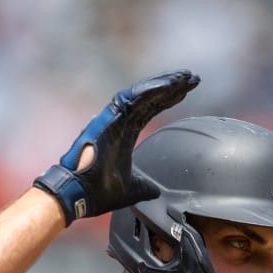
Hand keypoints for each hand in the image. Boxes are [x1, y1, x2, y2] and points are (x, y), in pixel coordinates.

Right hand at [33, 69, 199, 224]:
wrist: (79, 195)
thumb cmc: (99, 191)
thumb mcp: (133, 190)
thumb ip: (145, 187)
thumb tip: (156, 193)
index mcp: (125, 133)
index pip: (151, 110)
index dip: (169, 99)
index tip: (188, 91)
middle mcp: (119, 122)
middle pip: (150, 98)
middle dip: (172, 87)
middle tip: (193, 77)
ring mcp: (113, 118)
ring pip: (143, 93)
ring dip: (165, 83)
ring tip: (185, 76)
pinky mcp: (109, 117)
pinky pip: (133, 98)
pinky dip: (151, 90)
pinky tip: (169, 84)